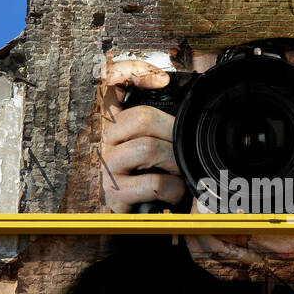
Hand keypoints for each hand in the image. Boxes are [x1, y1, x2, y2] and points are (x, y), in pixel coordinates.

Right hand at [97, 57, 186, 213]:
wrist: (151, 222)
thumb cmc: (158, 180)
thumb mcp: (162, 144)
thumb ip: (162, 118)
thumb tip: (167, 85)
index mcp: (117, 124)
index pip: (109, 81)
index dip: (131, 70)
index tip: (161, 81)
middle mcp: (106, 142)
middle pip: (140, 118)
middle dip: (174, 132)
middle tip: (186, 147)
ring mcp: (108, 168)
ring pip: (147, 148)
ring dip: (175, 162)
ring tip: (180, 173)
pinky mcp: (116, 194)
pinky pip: (153, 183)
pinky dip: (174, 189)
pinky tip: (174, 194)